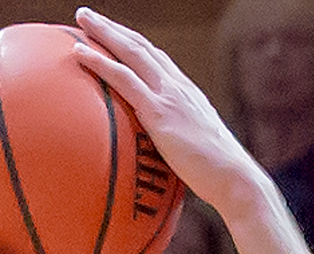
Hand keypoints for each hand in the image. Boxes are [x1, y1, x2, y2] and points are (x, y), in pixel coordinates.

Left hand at [70, 8, 262, 216]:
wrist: (234, 178)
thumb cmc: (216, 176)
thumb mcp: (194, 150)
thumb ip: (176, 143)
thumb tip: (161, 156)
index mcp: (187, 93)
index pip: (157, 59)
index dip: (134, 43)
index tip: (115, 34)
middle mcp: (178, 86)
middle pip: (141, 46)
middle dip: (114, 28)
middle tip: (89, 15)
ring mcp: (169, 95)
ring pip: (131, 52)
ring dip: (104, 32)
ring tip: (82, 18)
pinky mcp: (159, 111)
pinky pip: (123, 79)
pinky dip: (99, 61)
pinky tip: (78, 52)